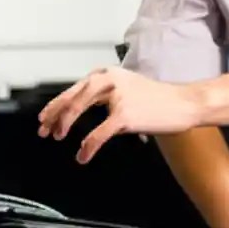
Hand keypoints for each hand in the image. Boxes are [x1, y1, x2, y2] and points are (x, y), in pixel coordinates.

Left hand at [37, 67, 204, 162]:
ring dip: (65, 124)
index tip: (46, 117)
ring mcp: (117, 96)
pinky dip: (88, 145)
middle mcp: (109, 80)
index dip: (56, 104)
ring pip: (79, 107)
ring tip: (58, 137)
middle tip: (44, 128)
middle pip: (71, 95)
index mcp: (107, 73)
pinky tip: (83, 154)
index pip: (74, 89)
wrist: (184, 103)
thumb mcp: (127, 89)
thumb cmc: (158, 99)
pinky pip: (99, 132)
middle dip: (54, 113)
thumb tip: (84, 115)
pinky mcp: (125, 114)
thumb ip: (105, 98)